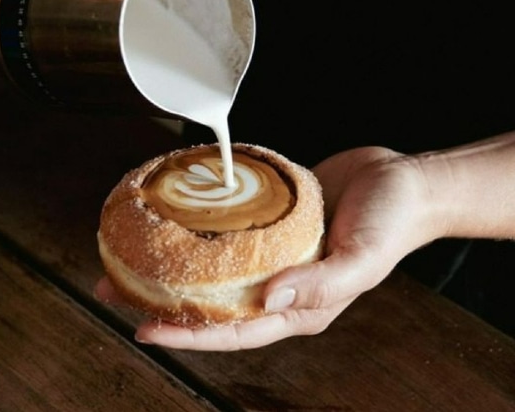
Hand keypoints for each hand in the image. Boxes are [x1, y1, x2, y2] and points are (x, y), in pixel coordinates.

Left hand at [98, 146, 441, 349]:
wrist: (405, 179)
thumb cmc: (391, 221)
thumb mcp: (362, 256)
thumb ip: (320, 283)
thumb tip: (269, 301)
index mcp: (298, 307)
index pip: (232, 331)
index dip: (187, 334)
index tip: (145, 329)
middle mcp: (276, 287)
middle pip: (208, 304)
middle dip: (158, 302)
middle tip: (110, 290)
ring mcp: (267, 256)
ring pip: (206, 269)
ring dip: (164, 265)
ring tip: (120, 258)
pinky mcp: (264, 225)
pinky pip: (218, 233)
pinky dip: (188, 229)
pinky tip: (159, 219)